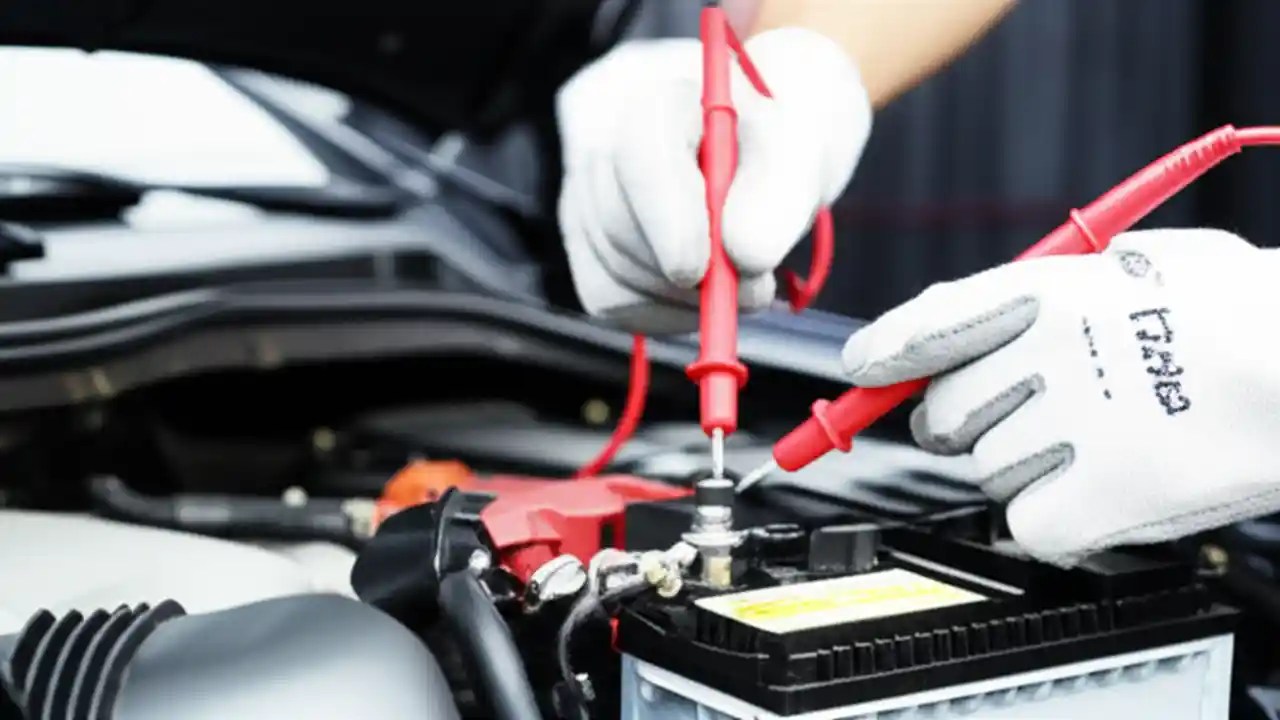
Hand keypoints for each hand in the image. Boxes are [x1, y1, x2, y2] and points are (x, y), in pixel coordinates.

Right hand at [555, 29, 870, 333]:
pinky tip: (698, 292)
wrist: (762, 153)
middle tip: (754, 286)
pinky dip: (663, 311)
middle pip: (619, 224)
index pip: (641, 152)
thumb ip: (779, 195)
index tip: (698, 269)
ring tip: (737, 277)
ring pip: (614, 269)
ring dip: (684, 297)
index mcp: (662, 96)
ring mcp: (584, 191)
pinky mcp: (585, 242)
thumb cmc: (779, 145)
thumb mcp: (802, 154)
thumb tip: (744, 255)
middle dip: (687, 274)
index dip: (667, 217)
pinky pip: (609, 298)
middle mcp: (606, 137)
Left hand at [842, 229, 1279, 565]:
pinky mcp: (1097, 500)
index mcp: (1050, 294)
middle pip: (943, 414)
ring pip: (987, 471)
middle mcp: (1044, 359)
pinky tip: (1102, 492)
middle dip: (962, 424)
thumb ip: (1058, 283)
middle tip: (1017, 418)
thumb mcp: (1147, 259)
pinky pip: (1028, 523)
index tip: (858, 371)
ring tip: (1099, 444)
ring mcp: (1069, 430)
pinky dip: (1056, 519)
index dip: (883, 353)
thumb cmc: (1248, 311)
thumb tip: (988, 309)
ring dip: (1026, 468)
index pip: (929, 326)